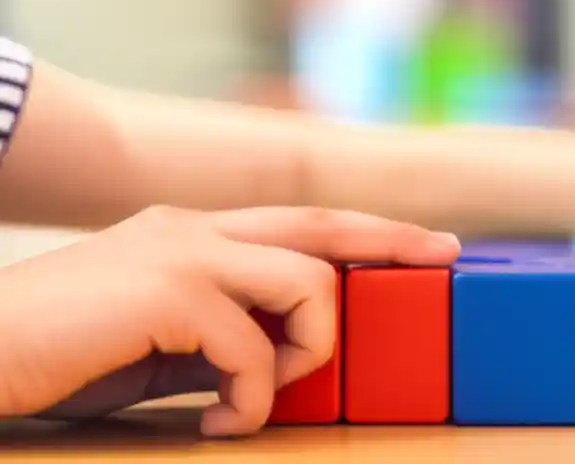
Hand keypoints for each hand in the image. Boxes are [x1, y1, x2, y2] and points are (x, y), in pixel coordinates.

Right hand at [0, 205, 458, 435]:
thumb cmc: (60, 357)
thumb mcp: (159, 346)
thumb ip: (221, 335)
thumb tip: (281, 357)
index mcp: (192, 233)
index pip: (299, 222)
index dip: (367, 229)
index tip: (425, 242)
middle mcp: (194, 228)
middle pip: (321, 224)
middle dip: (392, 238)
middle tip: (443, 257)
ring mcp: (184, 251)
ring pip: (306, 283)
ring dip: (301, 354)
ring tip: (250, 401)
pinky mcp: (169, 289)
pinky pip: (256, 348)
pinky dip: (250, 399)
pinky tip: (212, 423)